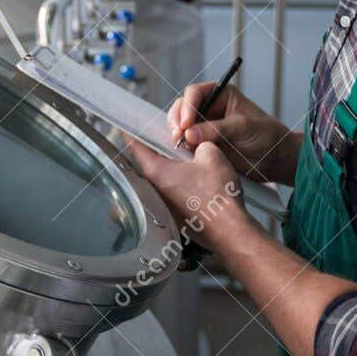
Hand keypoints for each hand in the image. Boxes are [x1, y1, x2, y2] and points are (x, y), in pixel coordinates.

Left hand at [124, 138, 249, 255]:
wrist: (229, 229)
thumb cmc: (218, 196)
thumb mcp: (212, 155)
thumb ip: (200, 143)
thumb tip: (199, 146)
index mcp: (157, 172)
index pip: (136, 147)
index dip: (132, 132)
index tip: (127, 126)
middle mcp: (156, 190)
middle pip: (149, 162)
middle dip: (158, 148)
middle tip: (167, 138)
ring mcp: (165, 204)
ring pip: (163, 178)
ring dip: (172, 166)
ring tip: (187, 157)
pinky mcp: (176, 214)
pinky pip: (174, 191)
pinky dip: (181, 182)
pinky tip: (197, 179)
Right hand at [167, 82, 298, 184]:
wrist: (275, 159)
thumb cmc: (267, 136)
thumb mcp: (243, 128)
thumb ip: (216, 129)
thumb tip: (189, 134)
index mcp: (221, 94)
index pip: (195, 93)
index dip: (187, 107)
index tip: (186, 124)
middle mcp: (210, 108)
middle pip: (183, 108)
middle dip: (178, 121)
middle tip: (178, 136)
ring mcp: (205, 125)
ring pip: (181, 125)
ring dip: (177, 134)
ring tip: (181, 145)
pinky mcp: (203, 142)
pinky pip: (186, 141)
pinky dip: (182, 146)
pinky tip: (184, 152)